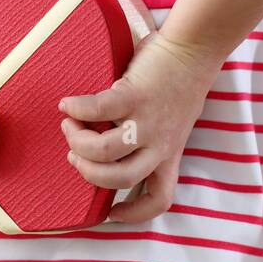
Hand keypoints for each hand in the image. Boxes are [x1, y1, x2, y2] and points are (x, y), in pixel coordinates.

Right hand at [59, 32, 218, 222]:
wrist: (195, 49)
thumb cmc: (181, 82)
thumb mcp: (174, 122)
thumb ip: (150, 137)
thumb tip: (111, 138)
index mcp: (169, 153)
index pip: (160, 197)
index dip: (135, 213)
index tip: (113, 212)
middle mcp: (159, 143)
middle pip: (120, 179)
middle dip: (90, 173)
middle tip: (76, 155)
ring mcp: (147, 120)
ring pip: (106, 151)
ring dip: (79, 142)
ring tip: (70, 125)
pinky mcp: (135, 95)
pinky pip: (99, 110)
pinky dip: (77, 108)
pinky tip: (67, 103)